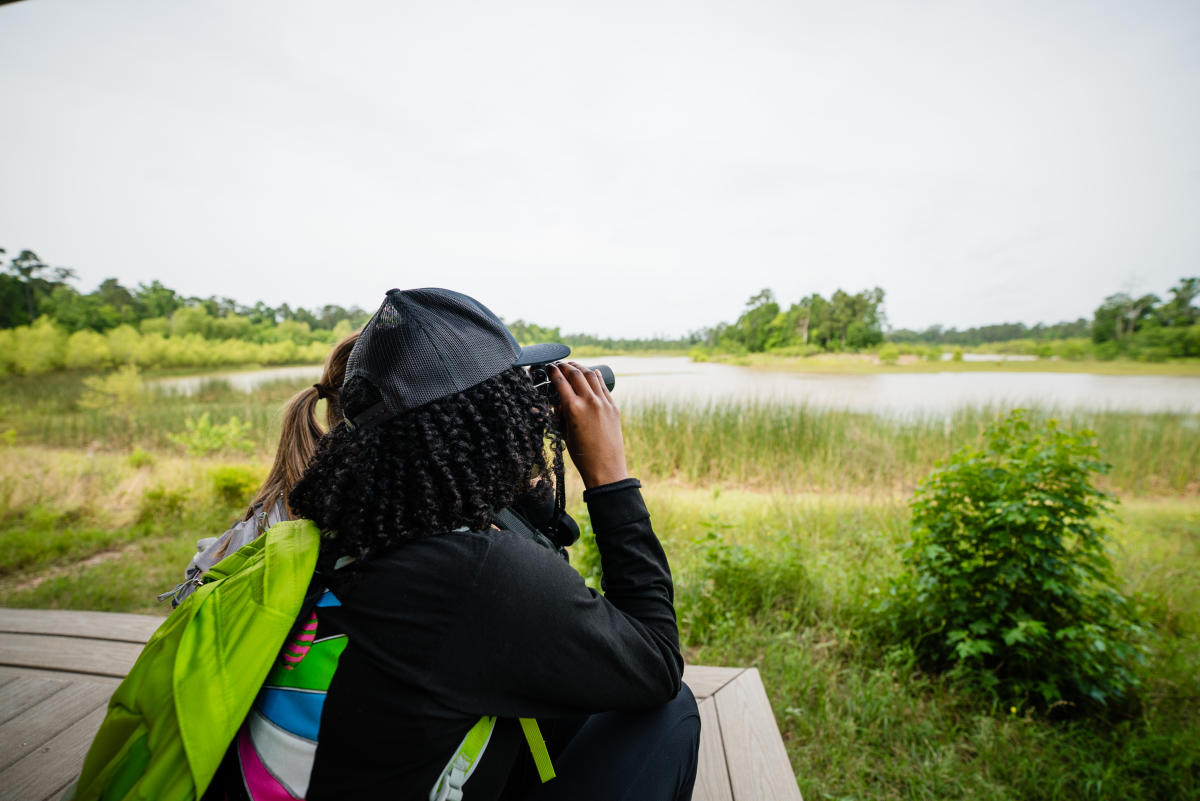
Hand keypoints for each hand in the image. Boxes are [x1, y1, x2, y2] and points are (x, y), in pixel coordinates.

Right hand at [547, 361, 628, 488]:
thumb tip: (559, 400)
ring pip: (591, 375)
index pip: (560, 382)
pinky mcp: (613, 407)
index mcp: (573, 409)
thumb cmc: (582, 455)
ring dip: (581, 368)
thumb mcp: (564, 433)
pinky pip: (604, 386)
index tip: (548, 367)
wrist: (606, 468)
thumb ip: (561, 413)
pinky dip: (596, 377)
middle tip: (559, 364)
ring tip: (573, 365)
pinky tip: (592, 372)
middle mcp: (589, 402)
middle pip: (575, 374)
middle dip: (565, 366)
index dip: (553, 372)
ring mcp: (603, 403)